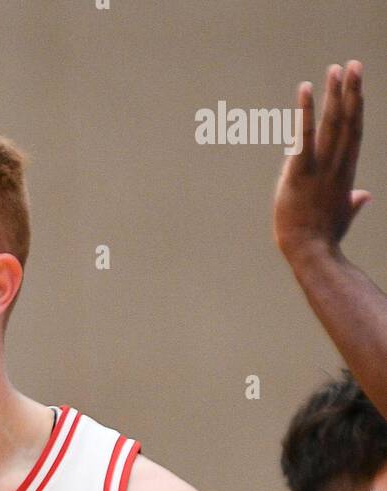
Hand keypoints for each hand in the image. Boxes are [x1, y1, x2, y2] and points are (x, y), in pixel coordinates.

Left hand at [273, 61, 371, 261]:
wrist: (311, 252)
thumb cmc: (324, 237)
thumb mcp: (343, 215)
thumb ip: (354, 201)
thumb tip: (365, 196)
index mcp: (345, 172)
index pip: (353, 133)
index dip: (357, 107)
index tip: (358, 86)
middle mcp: (336, 165)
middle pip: (347, 121)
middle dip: (350, 91)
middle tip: (353, 65)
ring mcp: (319, 168)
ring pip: (330, 124)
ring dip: (333, 95)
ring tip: (335, 70)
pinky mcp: (299, 172)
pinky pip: (303, 137)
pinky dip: (304, 112)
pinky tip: (305, 90)